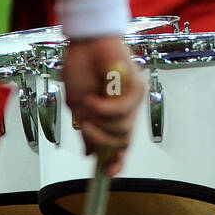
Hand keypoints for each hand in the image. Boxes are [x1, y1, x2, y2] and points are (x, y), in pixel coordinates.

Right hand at [62, 37, 142, 176]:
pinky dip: (105, 109)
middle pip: (122, 142)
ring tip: (88, 108)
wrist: (85, 41)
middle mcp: (126, 109)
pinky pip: (123, 111)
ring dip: (101, 123)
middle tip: (85, 128)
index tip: (107, 173)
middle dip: (101, 141)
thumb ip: (85, 130)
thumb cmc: (80, 67)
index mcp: (112, 114)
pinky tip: (94, 100)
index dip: (115, 161)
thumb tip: (89, 152)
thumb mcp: (77, 105)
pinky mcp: (136, 86)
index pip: (120, 144)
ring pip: (123, 129)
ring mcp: (132, 98)